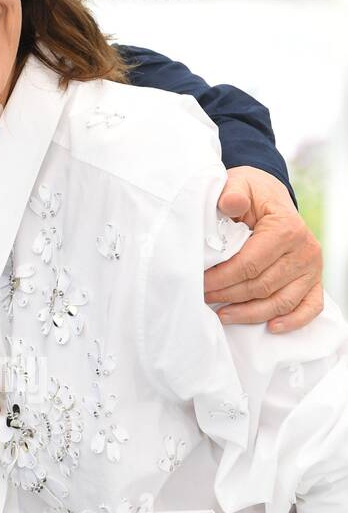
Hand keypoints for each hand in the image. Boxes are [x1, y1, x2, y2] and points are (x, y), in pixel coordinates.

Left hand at [203, 166, 323, 331]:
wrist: (271, 195)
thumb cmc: (251, 193)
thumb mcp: (239, 184)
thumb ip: (232, 194)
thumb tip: (230, 203)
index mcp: (286, 229)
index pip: (250, 264)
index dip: (222, 278)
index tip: (199, 283)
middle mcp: (305, 250)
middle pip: (262, 286)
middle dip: (229, 295)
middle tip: (203, 297)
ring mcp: (312, 267)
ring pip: (281, 301)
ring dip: (250, 313)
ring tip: (222, 315)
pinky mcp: (314, 279)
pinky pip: (309, 306)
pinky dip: (293, 320)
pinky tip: (271, 327)